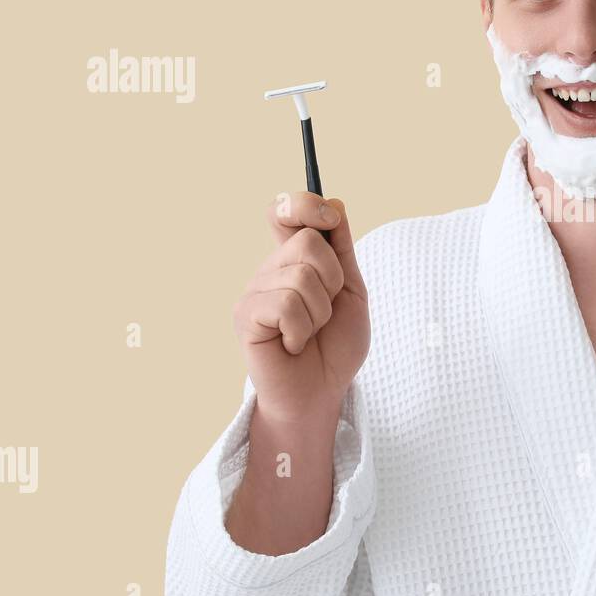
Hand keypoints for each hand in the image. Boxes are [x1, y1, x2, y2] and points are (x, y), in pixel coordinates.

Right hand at [232, 192, 369, 424]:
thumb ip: (342, 250)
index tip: (330, 220)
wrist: (322, 392)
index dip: (307, 204)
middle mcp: (270, 269)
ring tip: (310, 333)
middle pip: (309, 242)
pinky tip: (293, 344)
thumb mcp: (351, 291)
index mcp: (294, 258)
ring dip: (320, 313)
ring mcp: (254, 291)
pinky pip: (285, 305)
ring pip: (302, 277)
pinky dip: (302, 329)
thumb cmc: (335, 345)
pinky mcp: (245, 317)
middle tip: (325, 311)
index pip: (286, 209)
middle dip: (333, 280)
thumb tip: (335, 203)